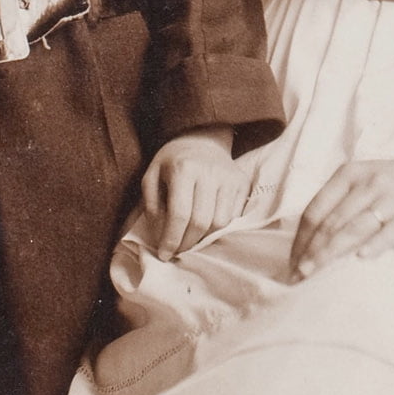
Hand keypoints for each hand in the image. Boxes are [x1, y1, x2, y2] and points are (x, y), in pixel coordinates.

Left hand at [141, 129, 252, 257]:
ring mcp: (229, 177)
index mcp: (184, 168)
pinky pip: (233, 217)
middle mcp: (209, 171)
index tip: (164, 255)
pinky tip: (207, 227)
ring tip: (191, 239)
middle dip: (187, 244)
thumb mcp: (152, 177)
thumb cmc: (173, 161)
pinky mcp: (242, 183)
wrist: (202, 139)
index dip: (171, 239)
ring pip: (219, 223)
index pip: (180, 214)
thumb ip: (151, 206)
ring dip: (203, 238)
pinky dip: (219, 229)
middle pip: (201, 222)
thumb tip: (159, 237)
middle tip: (177, 251)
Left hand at [290, 147, 393, 279]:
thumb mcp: (363, 183)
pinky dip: (376, 244)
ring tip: (315, 275)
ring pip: (356, 226)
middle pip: (332, 221)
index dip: (301, 238)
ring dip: (332, 252)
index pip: (316, 209)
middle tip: (298, 276)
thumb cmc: (393, 185)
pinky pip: (392, 230)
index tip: (292, 264)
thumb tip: (306, 244)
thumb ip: (339, 205)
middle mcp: (369, 183)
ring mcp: (393, 197)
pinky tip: (362, 259)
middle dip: (311, 251)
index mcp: (350, 174)